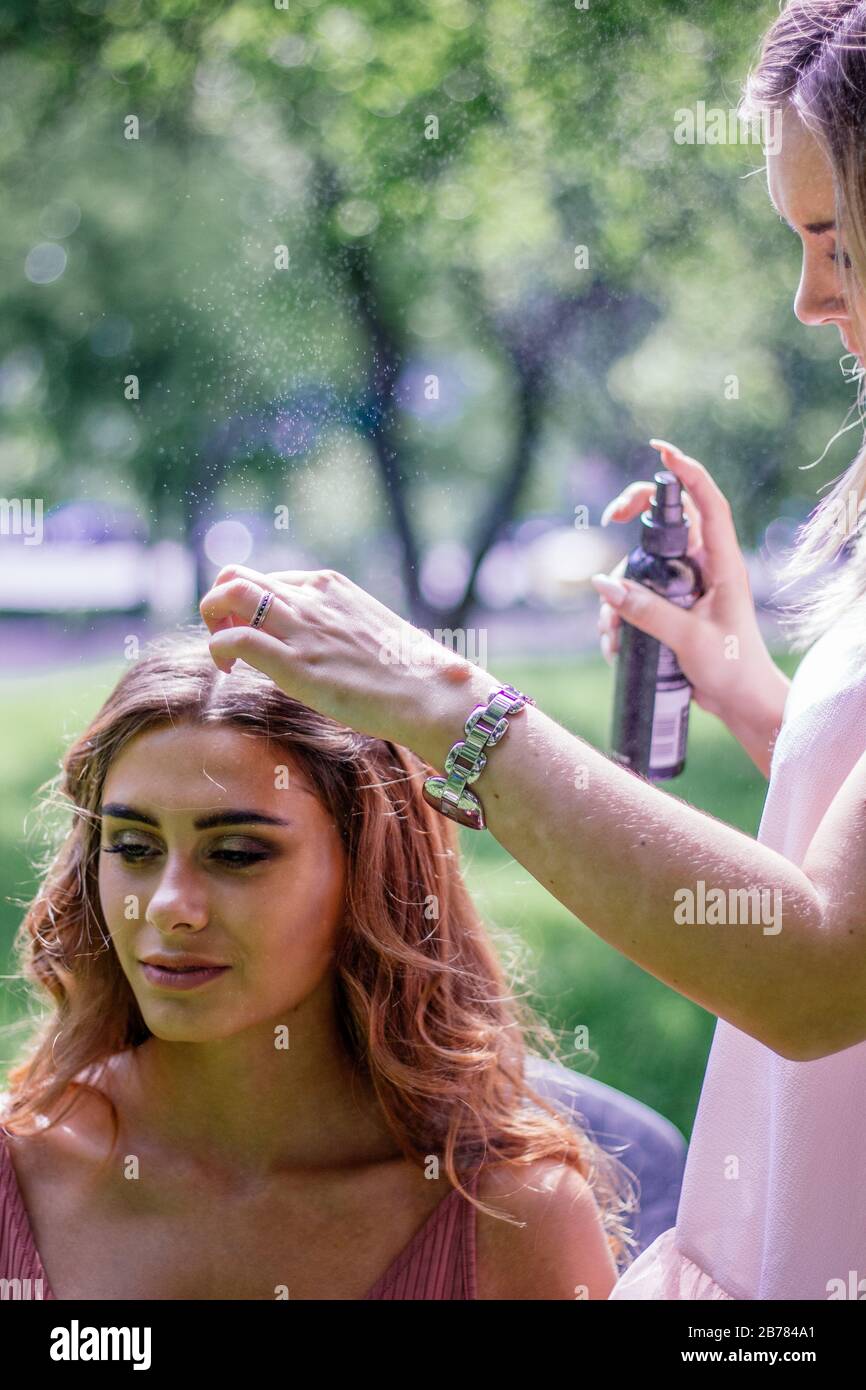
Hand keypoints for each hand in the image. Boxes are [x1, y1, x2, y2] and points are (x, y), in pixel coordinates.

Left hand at [198, 564, 491, 751]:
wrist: (429, 692)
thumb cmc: (406, 671)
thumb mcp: (367, 629)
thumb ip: (335, 625)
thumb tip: (320, 644)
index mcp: (327, 585)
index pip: (265, 578)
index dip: (246, 604)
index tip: (249, 632)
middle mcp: (310, 597)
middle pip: (236, 576)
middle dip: (219, 605)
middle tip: (227, 638)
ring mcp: (301, 628)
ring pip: (228, 595)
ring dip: (212, 619)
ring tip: (224, 653)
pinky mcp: (295, 664)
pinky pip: (234, 640)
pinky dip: (218, 650)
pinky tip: (229, 671)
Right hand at [590, 439, 776, 722]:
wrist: (740, 702)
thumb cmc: (731, 667)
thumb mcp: (688, 638)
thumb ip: (647, 611)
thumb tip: (603, 583)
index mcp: (722, 562)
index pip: (708, 503)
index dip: (687, 473)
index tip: (660, 450)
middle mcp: (704, 565)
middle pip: (666, 519)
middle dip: (633, 513)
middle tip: (608, 518)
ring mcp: (686, 584)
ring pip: (642, 562)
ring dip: (617, 590)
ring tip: (609, 633)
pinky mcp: (671, 605)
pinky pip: (637, 593)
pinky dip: (619, 613)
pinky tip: (614, 645)